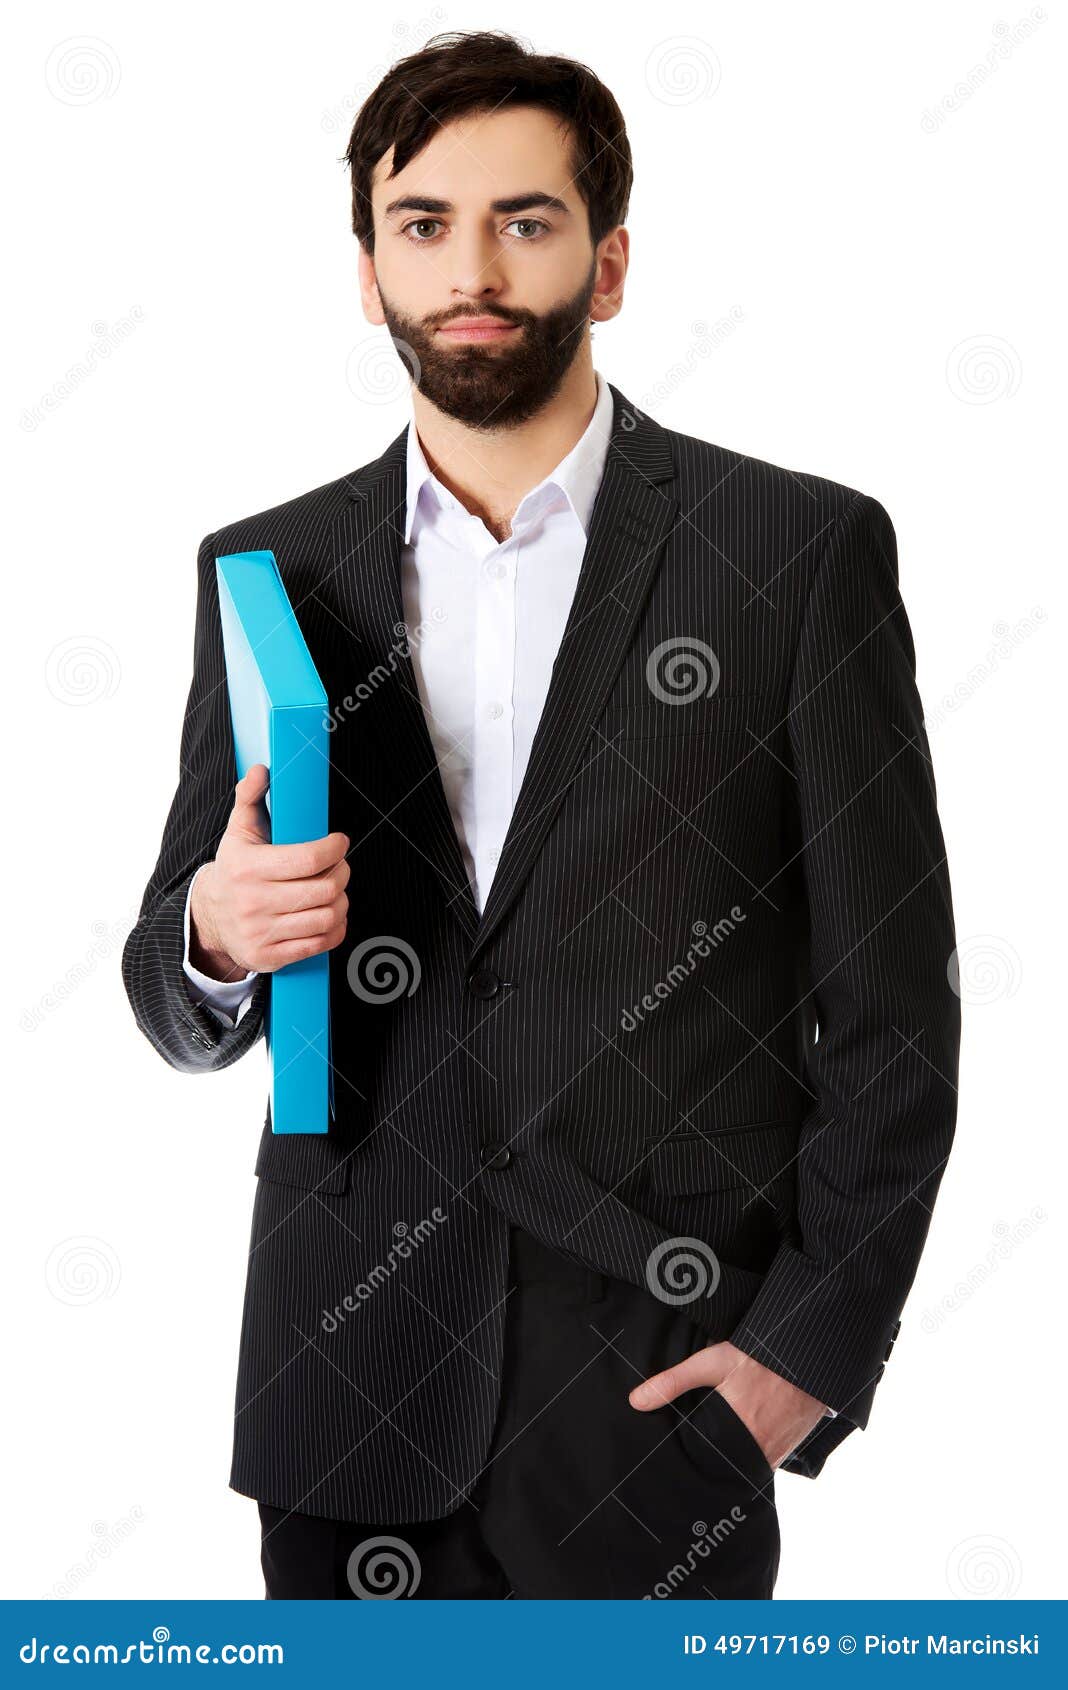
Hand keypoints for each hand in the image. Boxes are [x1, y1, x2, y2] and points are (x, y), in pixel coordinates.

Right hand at [190, 764, 350, 977]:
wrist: (211, 918)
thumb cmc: (234, 869)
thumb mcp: (238, 831)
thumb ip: (250, 797)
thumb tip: (262, 770)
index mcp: (248, 868)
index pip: (307, 858)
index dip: (334, 849)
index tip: (339, 842)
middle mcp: (253, 902)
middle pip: (324, 889)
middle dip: (342, 874)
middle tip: (340, 866)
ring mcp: (261, 932)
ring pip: (327, 917)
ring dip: (342, 901)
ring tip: (335, 890)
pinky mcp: (270, 956)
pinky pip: (320, 943)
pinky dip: (335, 928)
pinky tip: (329, 914)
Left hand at [628, 1339, 829, 1469]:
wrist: (807, 1356)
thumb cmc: (757, 1356)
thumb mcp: (711, 1362)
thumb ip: (673, 1382)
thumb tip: (636, 1401)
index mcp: (737, 1430)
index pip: (704, 1463)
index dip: (690, 1467)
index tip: (676, 1470)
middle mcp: (758, 1448)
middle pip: (724, 1470)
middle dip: (708, 1471)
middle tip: (691, 1469)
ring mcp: (777, 1452)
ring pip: (745, 1471)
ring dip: (730, 1468)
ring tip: (710, 1463)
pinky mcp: (789, 1449)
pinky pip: (764, 1465)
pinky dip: (750, 1462)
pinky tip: (738, 1452)